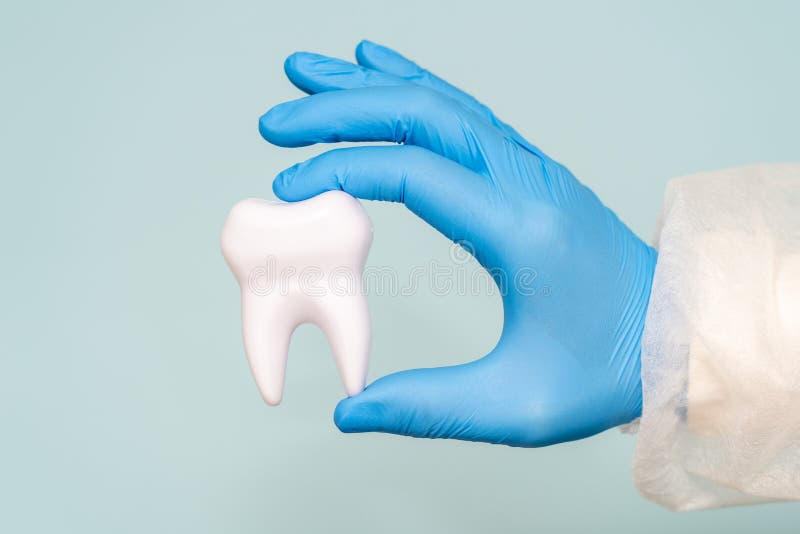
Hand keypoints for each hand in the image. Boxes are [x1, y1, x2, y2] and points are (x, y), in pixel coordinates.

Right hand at [259, 40, 655, 445]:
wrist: (677, 334)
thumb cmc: (607, 367)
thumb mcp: (518, 405)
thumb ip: (429, 407)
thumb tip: (350, 411)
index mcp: (520, 229)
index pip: (415, 171)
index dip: (343, 169)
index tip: (290, 187)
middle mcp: (526, 182)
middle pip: (424, 115)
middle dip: (341, 108)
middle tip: (277, 119)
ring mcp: (531, 169)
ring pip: (442, 103)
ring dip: (371, 85)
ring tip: (309, 72)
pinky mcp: (528, 173)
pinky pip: (464, 115)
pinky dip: (416, 88)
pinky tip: (384, 72)